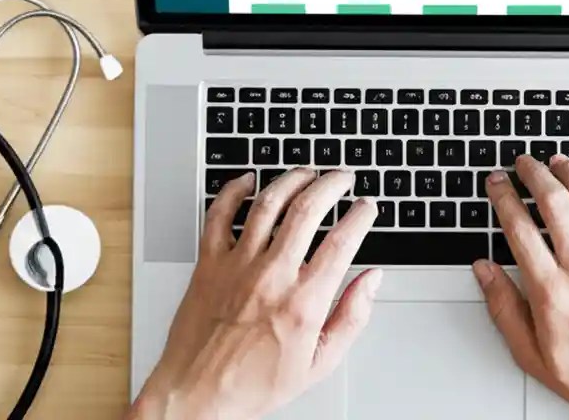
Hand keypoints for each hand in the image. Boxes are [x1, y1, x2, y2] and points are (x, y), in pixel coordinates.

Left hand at [127, 169, 381, 419]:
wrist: (197, 395)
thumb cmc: (253, 384)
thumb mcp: (319, 363)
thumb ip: (351, 317)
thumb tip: (372, 281)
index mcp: (303, 301)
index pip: (341, 242)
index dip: (360, 216)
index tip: (366, 207)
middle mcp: (271, 276)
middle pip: (307, 209)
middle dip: (332, 184)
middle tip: (342, 178)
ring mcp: (236, 266)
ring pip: (267, 203)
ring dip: (291, 179)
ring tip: (306, 172)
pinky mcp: (208, 264)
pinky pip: (218, 215)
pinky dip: (233, 190)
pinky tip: (247, 181)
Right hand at [474, 152, 568, 419]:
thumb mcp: (534, 357)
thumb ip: (504, 309)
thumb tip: (484, 271)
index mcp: (551, 291)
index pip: (519, 229)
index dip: (503, 199)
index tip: (497, 184)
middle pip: (553, 203)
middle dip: (533, 174)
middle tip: (523, 163)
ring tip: (559, 160)